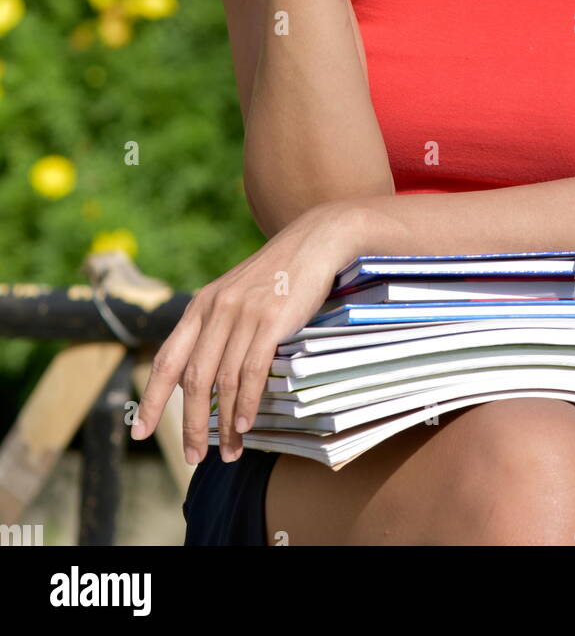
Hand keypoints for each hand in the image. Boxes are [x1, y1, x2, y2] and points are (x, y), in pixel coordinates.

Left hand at [131, 201, 365, 464]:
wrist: (311, 241)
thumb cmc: (275, 275)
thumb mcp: (233, 295)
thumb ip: (213, 329)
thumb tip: (196, 379)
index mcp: (200, 306)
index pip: (167, 359)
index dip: (151, 398)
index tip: (139, 432)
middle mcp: (215, 309)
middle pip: (194, 379)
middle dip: (191, 424)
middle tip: (193, 457)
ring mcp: (243, 314)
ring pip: (223, 380)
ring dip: (223, 423)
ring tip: (230, 451)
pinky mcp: (271, 319)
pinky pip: (252, 369)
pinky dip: (246, 402)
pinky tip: (245, 424)